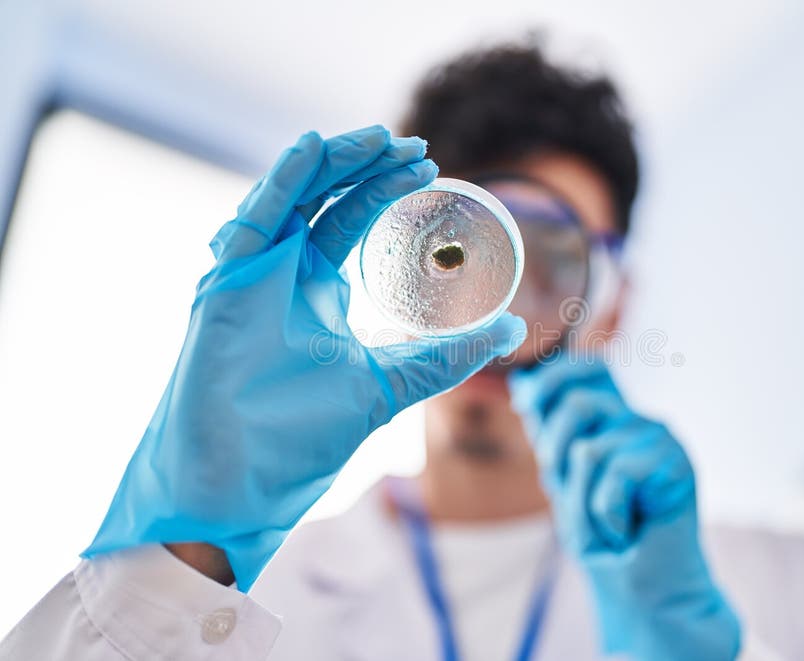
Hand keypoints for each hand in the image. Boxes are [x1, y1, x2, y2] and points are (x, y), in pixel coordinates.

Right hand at [83, 128, 525, 589]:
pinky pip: (251, 221)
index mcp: (317, 291)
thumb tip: (513, 331)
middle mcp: (281, 273)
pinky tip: (312, 151)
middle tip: (413, 145)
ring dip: (331, 162)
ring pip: (289, 197)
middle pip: (323, 197)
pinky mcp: (224, 286)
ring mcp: (249, 275)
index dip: (385, 188)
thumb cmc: (303, 440)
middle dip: (365, 165)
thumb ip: (445, 357)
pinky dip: (280, 184)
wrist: (244, 485)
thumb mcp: (389, 385)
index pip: (351, 219)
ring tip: (378, 139)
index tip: (429, 166)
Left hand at [510, 358, 739, 660]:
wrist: (645, 594)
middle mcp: (635, 422)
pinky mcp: (675, 459)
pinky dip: (609, 515)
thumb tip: (523, 385)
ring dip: (585, 503)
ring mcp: (657, 438)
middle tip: (572, 495)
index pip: (590, 368)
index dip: (556, 376)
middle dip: (556, 456)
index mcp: (612, 423)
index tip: (525, 405)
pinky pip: (615, 475)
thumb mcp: (565, 483)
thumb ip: (551, 434)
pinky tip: (631, 529)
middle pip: (578, 404)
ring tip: (611, 524)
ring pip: (589, 450)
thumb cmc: (605, 543)